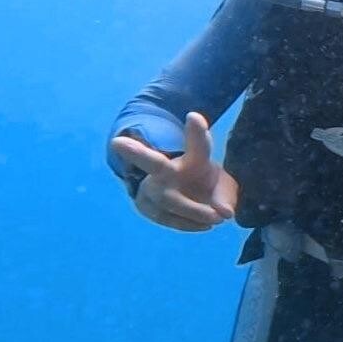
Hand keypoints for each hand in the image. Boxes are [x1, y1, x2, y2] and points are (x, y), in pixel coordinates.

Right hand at [109, 112, 238, 232]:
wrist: (183, 195)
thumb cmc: (205, 185)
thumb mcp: (222, 186)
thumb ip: (225, 197)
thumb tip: (225, 214)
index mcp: (192, 158)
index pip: (196, 144)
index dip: (196, 132)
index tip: (194, 117)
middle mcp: (166, 169)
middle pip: (151, 161)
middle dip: (136, 152)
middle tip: (118, 142)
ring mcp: (150, 187)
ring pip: (166, 200)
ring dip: (193, 212)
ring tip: (215, 218)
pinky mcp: (144, 205)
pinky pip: (166, 217)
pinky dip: (187, 223)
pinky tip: (203, 224)